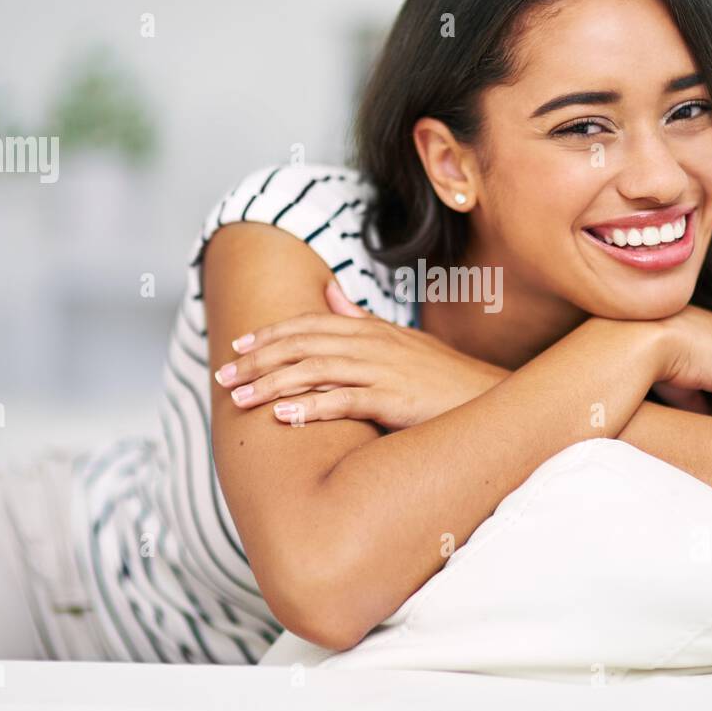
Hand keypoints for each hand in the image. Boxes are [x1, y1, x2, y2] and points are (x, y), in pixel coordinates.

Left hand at [213, 281, 506, 429]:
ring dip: (272, 384)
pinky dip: (311, 407)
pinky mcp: (393, 399)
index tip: (239, 346)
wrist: (488, 398)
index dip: (271, 334)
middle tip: (223, 376)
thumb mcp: (400, 339)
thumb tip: (330, 293)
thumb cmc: (442, 376)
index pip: (309, 325)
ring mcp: (381, 371)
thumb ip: (361, 317)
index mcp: (370, 329)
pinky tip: (283, 417)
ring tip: (241, 398)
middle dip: (258, 360)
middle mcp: (371, 344)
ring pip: (314, 371)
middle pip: (302, 345)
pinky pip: (344, 401)